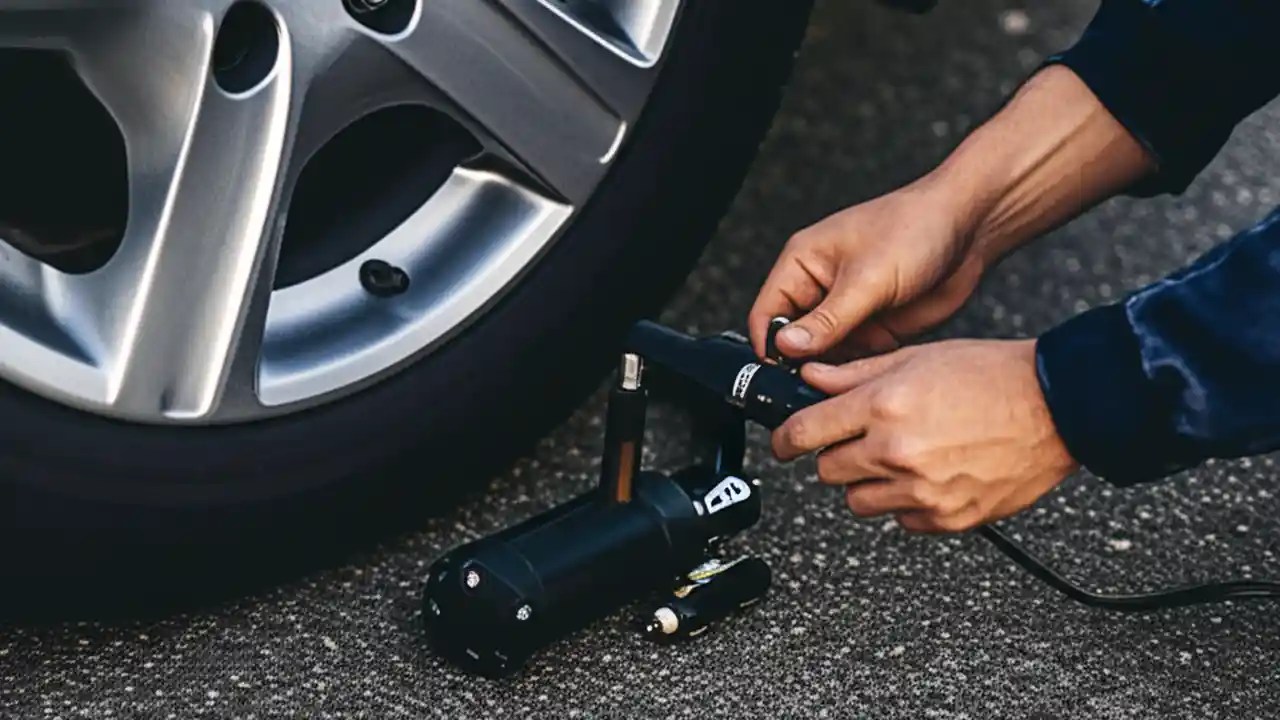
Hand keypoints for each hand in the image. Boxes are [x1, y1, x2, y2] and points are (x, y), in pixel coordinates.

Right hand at [748, 66, 1155, 363]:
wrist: (972, 228)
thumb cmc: (917, 227)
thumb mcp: (868, 277)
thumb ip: (827, 318)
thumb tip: (786, 347)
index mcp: (803, 263)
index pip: (767, 314)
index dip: (770, 348)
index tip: (779, 379)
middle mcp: (820, 289)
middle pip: (793, 341)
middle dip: (800, 367)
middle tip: (811, 395)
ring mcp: (848, 311)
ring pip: (824, 356)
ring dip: (830, 374)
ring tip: (840, 394)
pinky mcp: (876, 328)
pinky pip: (855, 360)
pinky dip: (858, 375)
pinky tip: (864, 386)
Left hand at [772, 339, 1078, 532]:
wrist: (1058, 407)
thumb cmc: (992, 375)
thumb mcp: (916, 358)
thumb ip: (854, 374)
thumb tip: (808, 378)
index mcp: (884, 406)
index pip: (803, 433)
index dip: (784, 439)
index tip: (783, 442)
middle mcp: (897, 452)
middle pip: (827, 471)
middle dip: (835, 454)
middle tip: (861, 438)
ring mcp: (922, 491)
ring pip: (859, 501)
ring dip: (869, 481)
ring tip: (903, 455)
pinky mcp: (947, 519)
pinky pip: (901, 520)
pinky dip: (907, 503)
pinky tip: (932, 473)